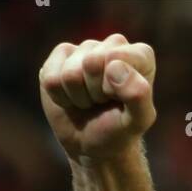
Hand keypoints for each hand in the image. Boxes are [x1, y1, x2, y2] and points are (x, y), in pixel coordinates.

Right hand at [40, 34, 156, 162]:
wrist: (94, 145)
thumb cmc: (120, 130)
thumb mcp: (138, 121)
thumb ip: (138, 96)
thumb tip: (114, 66)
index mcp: (141, 56)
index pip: (115, 59)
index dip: (113, 88)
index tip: (119, 101)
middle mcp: (114, 45)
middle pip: (90, 63)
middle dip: (94, 92)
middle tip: (103, 103)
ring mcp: (85, 47)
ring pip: (70, 74)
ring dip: (78, 97)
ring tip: (90, 102)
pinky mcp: (60, 55)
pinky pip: (51, 78)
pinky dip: (60, 97)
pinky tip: (72, 98)